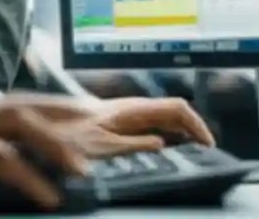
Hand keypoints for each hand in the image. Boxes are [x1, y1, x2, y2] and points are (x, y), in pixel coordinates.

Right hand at [0, 95, 93, 215]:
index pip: (6, 101)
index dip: (47, 108)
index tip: (80, 119)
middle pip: (19, 102)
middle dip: (64, 114)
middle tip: (101, 132)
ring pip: (14, 121)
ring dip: (56, 143)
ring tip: (83, 172)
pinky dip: (28, 176)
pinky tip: (47, 199)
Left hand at [55, 96, 216, 156]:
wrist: (51, 124)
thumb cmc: (72, 133)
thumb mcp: (104, 145)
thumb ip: (134, 144)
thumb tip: (162, 143)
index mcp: (133, 109)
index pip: (177, 107)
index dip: (196, 123)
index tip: (207, 143)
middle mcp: (134, 107)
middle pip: (174, 111)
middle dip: (194, 128)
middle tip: (206, 150)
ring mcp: (130, 112)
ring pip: (166, 116)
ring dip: (183, 131)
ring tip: (194, 150)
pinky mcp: (124, 120)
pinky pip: (154, 123)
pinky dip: (169, 133)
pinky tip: (169, 147)